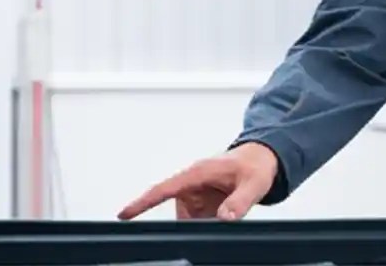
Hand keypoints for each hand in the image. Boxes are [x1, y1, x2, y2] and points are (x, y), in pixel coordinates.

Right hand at [116, 142, 278, 220]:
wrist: (262, 160)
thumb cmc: (255, 165)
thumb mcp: (253, 184)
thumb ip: (240, 202)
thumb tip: (224, 218)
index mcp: (198, 173)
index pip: (164, 189)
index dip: (142, 203)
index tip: (123, 215)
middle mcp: (192, 184)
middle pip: (178, 213)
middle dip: (191, 225)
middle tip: (214, 218)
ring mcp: (196, 195)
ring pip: (188, 221)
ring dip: (202, 225)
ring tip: (225, 210)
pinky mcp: (201, 204)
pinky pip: (197, 222)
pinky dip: (206, 226)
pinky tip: (222, 216)